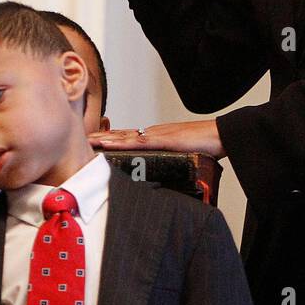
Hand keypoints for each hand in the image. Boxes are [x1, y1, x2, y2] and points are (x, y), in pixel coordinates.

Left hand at [89, 120, 223, 158]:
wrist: (222, 135)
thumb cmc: (206, 145)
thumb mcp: (183, 154)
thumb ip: (171, 160)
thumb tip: (162, 172)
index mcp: (157, 137)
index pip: (129, 137)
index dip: (111, 138)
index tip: (95, 141)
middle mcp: (153, 133)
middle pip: (122, 134)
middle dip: (102, 137)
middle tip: (83, 138)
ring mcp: (157, 135)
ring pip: (125, 136)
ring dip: (106, 138)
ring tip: (88, 140)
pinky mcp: (164, 139)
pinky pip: (138, 141)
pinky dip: (122, 142)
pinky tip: (110, 143)